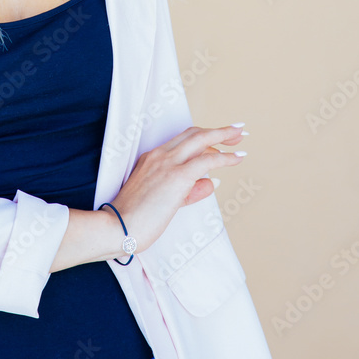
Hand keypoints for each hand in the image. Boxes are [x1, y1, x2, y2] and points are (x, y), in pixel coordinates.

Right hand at [109, 124, 246, 253]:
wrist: (117, 227)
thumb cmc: (134, 219)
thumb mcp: (165, 201)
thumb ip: (188, 191)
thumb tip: (211, 183)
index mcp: (151, 158)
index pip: (183, 141)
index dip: (204, 137)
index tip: (220, 141)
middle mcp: (159, 156)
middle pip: (194, 133)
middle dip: (218, 131)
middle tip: (236, 132)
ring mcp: (167, 164)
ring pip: (201, 139)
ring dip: (224, 136)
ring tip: (241, 137)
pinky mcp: (177, 177)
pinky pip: (207, 160)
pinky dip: (225, 157)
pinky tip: (237, 158)